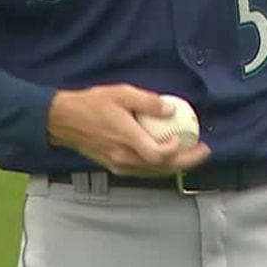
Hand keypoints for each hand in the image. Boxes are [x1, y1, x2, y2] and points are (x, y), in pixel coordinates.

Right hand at [46, 84, 210, 176]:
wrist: (62, 121)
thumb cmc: (91, 104)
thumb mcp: (122, 94)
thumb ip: (148, 102)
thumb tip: (171, 109)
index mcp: (127, 139)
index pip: (158, 154)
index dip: (178, 151)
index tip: (190, 139)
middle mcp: (123, 157)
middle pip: (161, 168)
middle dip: (186, 162)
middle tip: (204, 151)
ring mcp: (118, 165)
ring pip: (153, 172)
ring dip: (175, 166)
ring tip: (192, 155)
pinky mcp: (114, 166)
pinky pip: (143, 171)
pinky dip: (159, 166)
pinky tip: (168, 157)